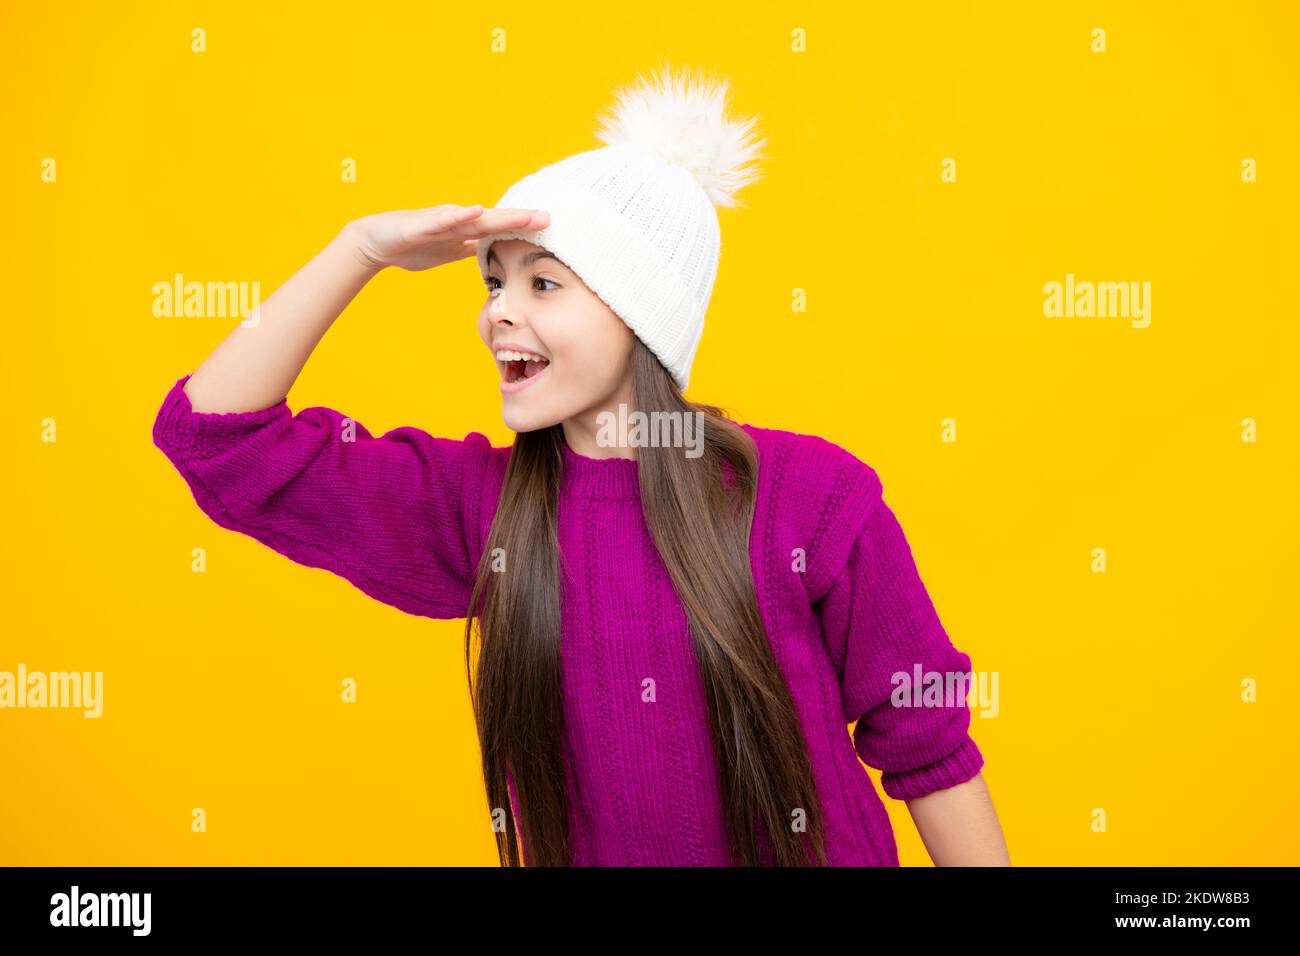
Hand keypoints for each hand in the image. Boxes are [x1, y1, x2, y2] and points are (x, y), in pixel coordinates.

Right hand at [343, 204, 550, 272]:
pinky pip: (444, 220)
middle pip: (495, 220)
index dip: (523, 228)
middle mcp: (457, 221)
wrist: (376, 244)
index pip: (500, 229)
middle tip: (548, 218)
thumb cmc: (413, 246)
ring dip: (499, 216)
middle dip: (521, 220)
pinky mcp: (422, 224)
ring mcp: (441, 221)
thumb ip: (470, 248)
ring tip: (522, 216)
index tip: (550, 228)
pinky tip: (476, 211)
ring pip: (475, 218)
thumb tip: (491, 254)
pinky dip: (460, 216)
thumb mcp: (449, 252)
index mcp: (465, 231)